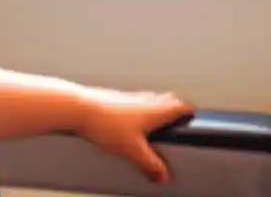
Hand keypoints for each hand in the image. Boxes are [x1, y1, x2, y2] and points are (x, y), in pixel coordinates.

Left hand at [76, 88, 194, 183]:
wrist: (77, 107)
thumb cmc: (104, 123)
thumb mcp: (133, 151)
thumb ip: (151, 165)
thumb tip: (163, 175)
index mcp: (155, 109)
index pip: (181, 106)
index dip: (189, 112)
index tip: (193, 117)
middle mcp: (143, 99)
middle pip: (166, 100)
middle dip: (173, 110)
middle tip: (176, 120)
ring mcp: (127, 96)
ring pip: (148, 100)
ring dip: (154, 109)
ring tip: (152, 124)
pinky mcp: (112, 97)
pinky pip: (131, 102)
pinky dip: (136, 110)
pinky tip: (126, 123)